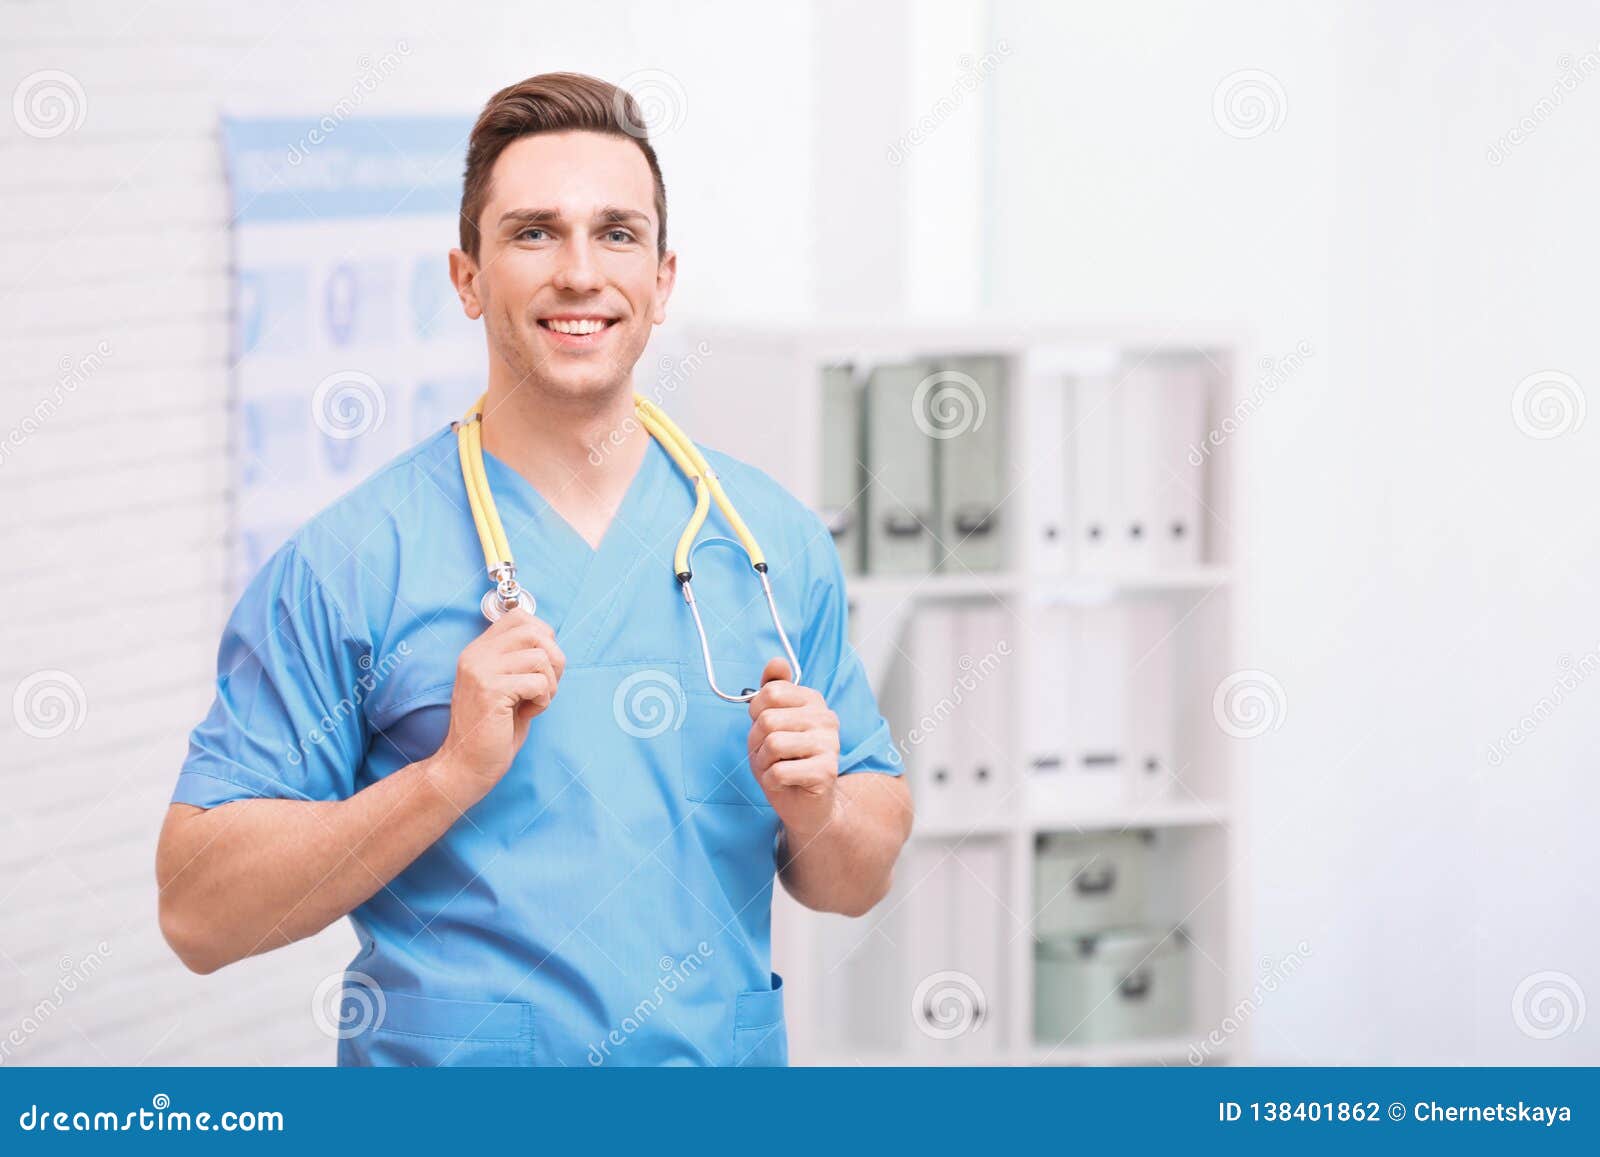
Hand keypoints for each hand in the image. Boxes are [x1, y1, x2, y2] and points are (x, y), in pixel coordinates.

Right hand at [432, 605, 564, 799]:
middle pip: (535, 631)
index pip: (519, 616)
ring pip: (541, 657)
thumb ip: (520, 660)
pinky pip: (539, 683)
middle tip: (546, 685)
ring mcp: (481, 671)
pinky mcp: (491, 691)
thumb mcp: (505, 685)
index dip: (543, 636)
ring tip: (535, 702)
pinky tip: (527, 713)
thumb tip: (551, 643)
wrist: (467, 765)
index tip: (541, 666)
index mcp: (478, 651)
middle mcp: (476, 655)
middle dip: (554, 659)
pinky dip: (543, 700)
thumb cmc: (493, 729)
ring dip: (550, 683)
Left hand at [747, 658, 839, 838]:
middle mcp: (826, 718)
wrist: (806, 805)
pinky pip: (779, 771)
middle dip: (757, 743)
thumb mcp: (771, 721)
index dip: (756, 714)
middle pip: (768, 719)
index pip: (769, 692)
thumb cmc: (785, 761)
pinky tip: (785, 782)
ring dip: (764, 762)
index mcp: (812, 700)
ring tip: (777, 767)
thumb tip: (777, 661)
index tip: (765, 728)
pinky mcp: (826, 771)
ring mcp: (829, 744)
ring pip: (772, 744)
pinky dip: (771, 780)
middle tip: (770, 755)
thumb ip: (773, 689)